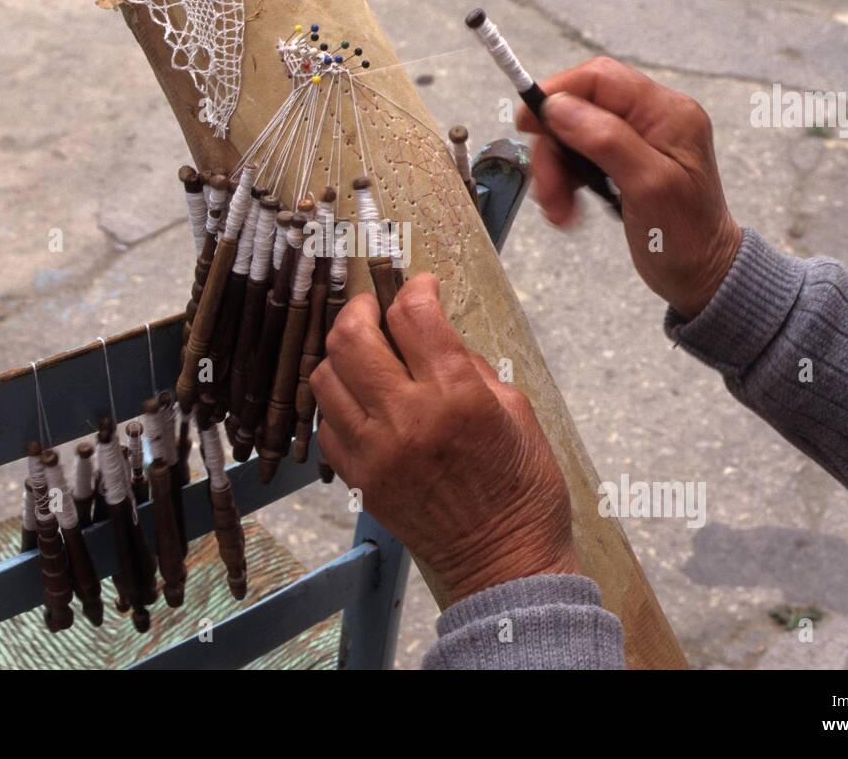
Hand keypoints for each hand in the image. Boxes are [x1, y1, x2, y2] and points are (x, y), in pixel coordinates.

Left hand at [310, 273, 578, 607]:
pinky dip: (337, 402)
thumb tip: (433, 330)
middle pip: (351, 336)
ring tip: (366, 356)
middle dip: (361, 308)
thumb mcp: (516, 409)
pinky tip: (361, 401)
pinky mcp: (358, 478)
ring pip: (325, 376)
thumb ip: (468, 365)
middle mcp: (406, 418)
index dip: (415, 287)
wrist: (504, 561)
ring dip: (343, 355)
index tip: (420, 285)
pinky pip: (325, 424)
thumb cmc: (523, 486)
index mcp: (455, 395)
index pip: (414, 314)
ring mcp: (374, 451)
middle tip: (376, 308)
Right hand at [517, 56, 742, 319]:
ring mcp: (639, 139)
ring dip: (556, 170)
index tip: (526, 123)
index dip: (557, 93)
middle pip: (580, 107)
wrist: (702, 275)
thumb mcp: (649, 188)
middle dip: (554, 148)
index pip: (600, 79)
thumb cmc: (687, 238)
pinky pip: (580, 157)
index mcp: (668, 113)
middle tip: (547, 190)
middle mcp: (654, 117)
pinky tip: (567, 208)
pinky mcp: (624, 161)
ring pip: (574, 134)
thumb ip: (607, 141)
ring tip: (559, 210)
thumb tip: (559, 106)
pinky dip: (565, 181)